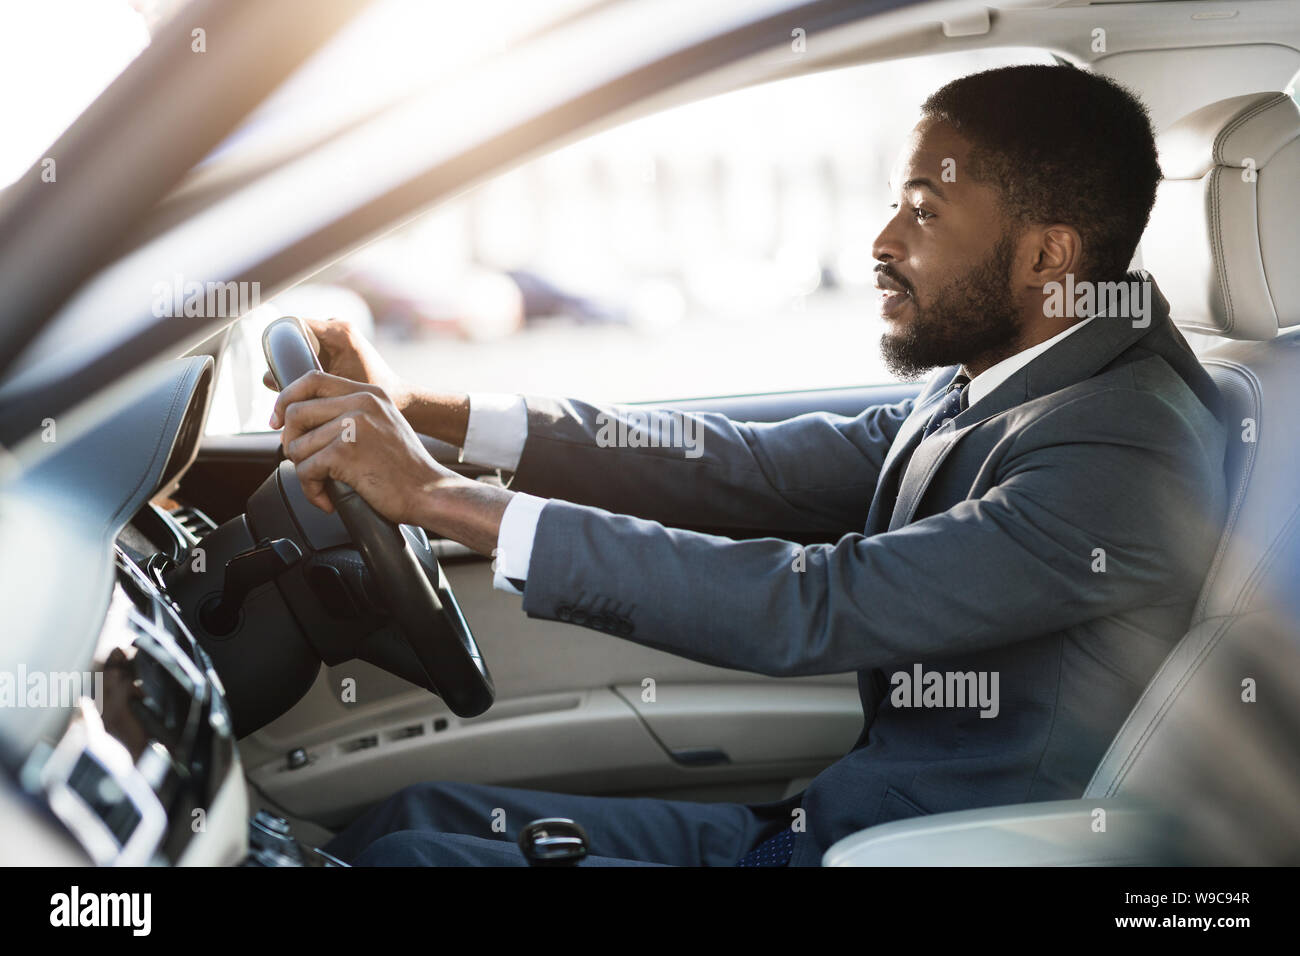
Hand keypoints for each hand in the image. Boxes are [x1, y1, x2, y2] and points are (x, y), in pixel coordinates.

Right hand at [263, 317, 410, 413]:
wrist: (398, 399)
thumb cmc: (370, 395)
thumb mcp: (331, 389)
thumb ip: (300, 384)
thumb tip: (266, 379)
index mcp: (338, 331)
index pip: (292, 324)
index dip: (277, 343)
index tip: (274, 370)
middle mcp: (336, 327)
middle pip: (294, 336)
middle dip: (283, 360)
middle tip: (281, 384)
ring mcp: (336, 335)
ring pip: (300, 346)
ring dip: (293, 366)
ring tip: (294, 389)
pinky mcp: (336, 346)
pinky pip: (309, 352)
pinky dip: (303, 368)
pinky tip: (305, 389)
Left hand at [272, 372, 511, 553]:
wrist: (430, 492)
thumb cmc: (406, 468)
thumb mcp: (383, 424)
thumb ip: (352, 413)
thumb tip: (304, 419)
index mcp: (368, 393)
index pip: (312, 379)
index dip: (287, 398)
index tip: (279, 420)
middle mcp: (361, 404)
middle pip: (296, 412)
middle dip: (291, 441)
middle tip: (304, 462)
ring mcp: (353, 426)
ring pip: (297, 445)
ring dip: (304, 472)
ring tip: (324, 485)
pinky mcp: (345, 452)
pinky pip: (306, 470)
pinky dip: (312, 490)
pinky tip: (328, 498)